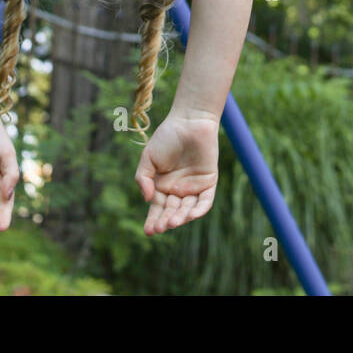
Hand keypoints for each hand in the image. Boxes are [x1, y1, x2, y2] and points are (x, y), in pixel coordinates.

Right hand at [134, 111, 219, 235]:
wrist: (189, 121)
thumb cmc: (166, 137)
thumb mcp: (148, 158)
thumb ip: (144, 178)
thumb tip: (147, 199)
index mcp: (162, 186)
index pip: (158, 208)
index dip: (153, 220)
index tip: (148, 231)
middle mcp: (178, 190)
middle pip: (172, 211)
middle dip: (165, 221)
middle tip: (160, 228)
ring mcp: (194, 187)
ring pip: (187, 209)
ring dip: (181, 218)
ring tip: (172, 222)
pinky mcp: (209, 182)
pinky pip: (205, 201)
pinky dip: (199, 209)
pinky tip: (190, 215)